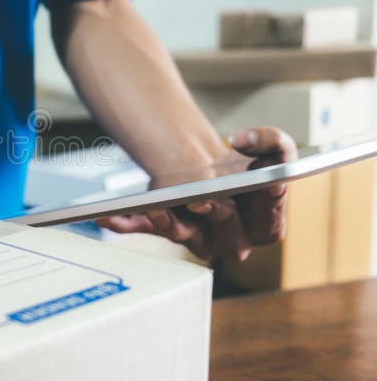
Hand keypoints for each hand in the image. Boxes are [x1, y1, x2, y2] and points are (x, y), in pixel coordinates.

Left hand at [95, 127, 297, 260]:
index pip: (269, 227)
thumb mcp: (273, 149)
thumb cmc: (246, 165)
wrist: (210, 165)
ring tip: (153, 206)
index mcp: (262, 226)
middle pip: (227, 238)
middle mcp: (229, 238)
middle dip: (216, 215)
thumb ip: (274, 143)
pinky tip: (106, 217)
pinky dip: (124, 223)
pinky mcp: (163, 227)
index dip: (269, 211)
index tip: (264, 188)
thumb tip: (241, 142)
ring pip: (182, 235)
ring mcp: (194, 236)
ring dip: (167, 221)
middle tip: (202, 199)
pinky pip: (143, 229)